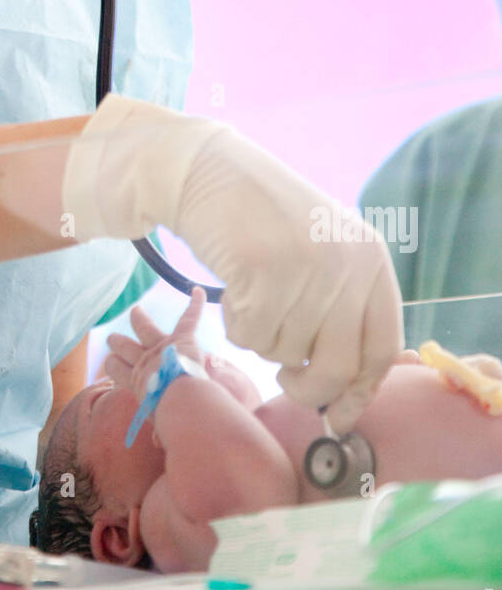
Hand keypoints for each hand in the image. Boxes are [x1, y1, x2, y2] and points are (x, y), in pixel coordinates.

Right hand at [62, 94, 403, 433]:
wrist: (207, 171)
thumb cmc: (260, 221)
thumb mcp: (322, 255)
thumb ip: (339, 314)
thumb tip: (342, 403)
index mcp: (371, 259)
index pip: (382, 347)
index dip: (359, 391)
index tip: (337, 418)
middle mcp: (348, 264)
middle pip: (336, 366)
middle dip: (305, 386)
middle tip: (284, 377)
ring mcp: (306, 267)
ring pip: (284, 352)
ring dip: (260, 336)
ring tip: (251, 291)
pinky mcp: (263, 271)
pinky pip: (249, 335)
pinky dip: (234, 322)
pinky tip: (232, 286)